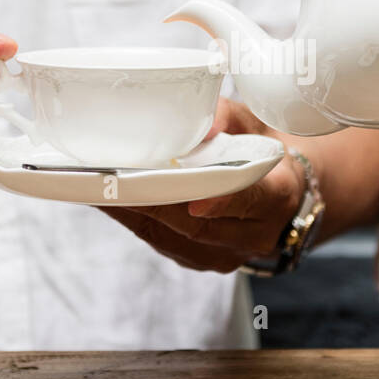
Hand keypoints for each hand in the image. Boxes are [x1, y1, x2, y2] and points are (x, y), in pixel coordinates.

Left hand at [101, 99, 304, 272]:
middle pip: (198, 224)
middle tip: (112, 179)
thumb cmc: (260, 149)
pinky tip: (112, 199)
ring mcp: (228, 254)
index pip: (249, 200)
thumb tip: (198, 126)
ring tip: (98, 186)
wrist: (279, 193)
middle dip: (152, 201)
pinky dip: (136, 219)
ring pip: (174, 237)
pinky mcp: (202, 260)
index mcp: (278, 195)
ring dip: (134, 212)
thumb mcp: (253, 123)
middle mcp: (256, 234)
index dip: (220, 201)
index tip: (193, 200)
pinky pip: (164, 242)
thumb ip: (225, 117)